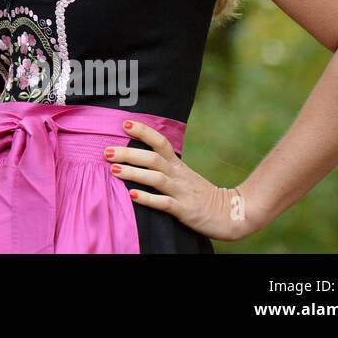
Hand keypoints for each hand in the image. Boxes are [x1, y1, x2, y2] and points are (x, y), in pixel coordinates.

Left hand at [106, 120, 259, 241]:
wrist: (231, 214)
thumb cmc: (201, 194)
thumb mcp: (184, 176)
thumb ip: (165, 167)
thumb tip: (137, 156)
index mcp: (178, 165)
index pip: (160, 142)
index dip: (143, 131)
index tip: (124, 123)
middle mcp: (179, 175)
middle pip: (152, 159)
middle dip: (128, 154)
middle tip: (106, 151)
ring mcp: (181, 192)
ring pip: (156, 178)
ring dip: (133, 173)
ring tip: (113, 170)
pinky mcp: (184, 210)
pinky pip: (164, 203)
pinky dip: (148, 198)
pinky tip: (132, 195)